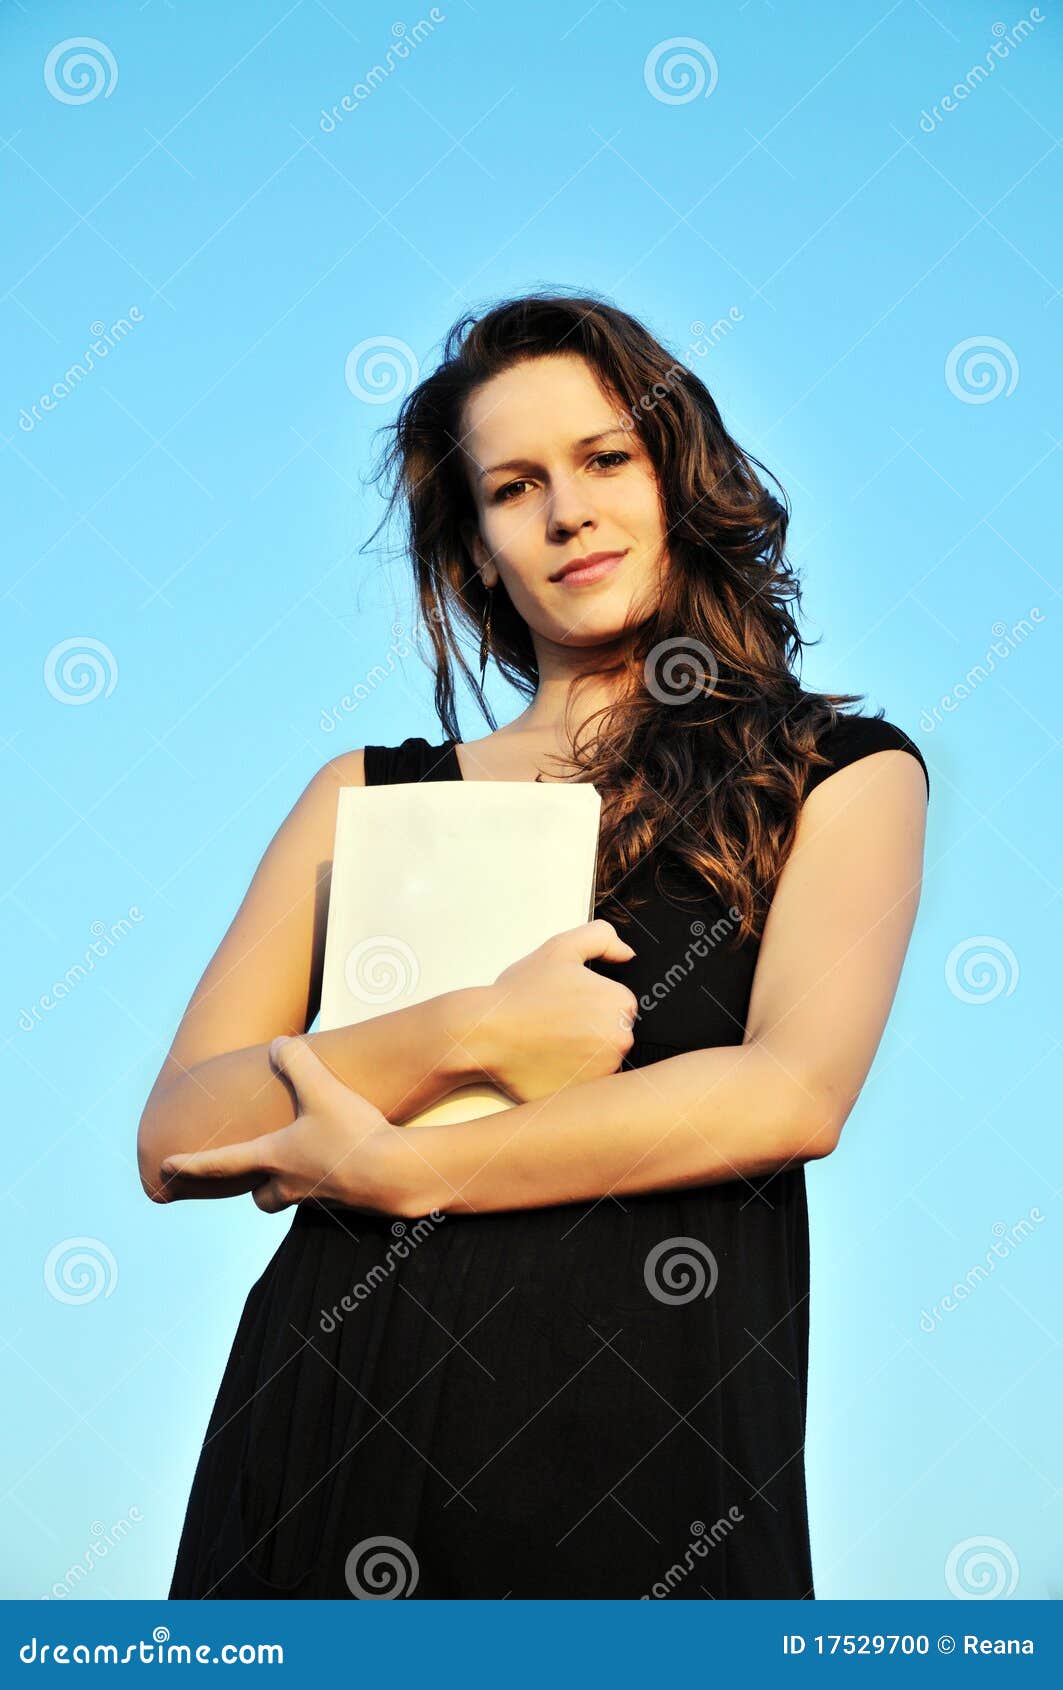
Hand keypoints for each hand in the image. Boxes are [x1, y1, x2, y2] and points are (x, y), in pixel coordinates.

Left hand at [158, 1036, 404, 1214]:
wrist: (396, 1176)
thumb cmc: (353, 1135)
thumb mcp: (322, 1089)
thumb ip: (297, 1062)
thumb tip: (278, 1044)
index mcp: (276, 1158)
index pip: (221, 1163)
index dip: (191, 1163)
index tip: (164, 1169)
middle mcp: (293, 1184)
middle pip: (262, 1198)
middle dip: (258, 1186)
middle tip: (262, 1171)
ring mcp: (321, 1198)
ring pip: (295, 1199)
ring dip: (295, 1185)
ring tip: (313, 1161)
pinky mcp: (350, 1204)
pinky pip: (331, 1197)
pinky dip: (332, 1184)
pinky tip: (351, 1164)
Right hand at [480, 918, 639, 1103]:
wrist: (484, 1034)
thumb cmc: (519, 993)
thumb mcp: (560, 948)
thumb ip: (601, 938)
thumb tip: (627, 954)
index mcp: (621, 1003)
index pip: (620, 1004)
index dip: (592, 1002)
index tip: (568, 1005)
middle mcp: (621, 1039)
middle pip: (614, 1033)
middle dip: (590, 1029)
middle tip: (556, 1024)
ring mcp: (604, 1071)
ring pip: (602, 1060)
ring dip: (583, 1054)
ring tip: (550, 1043)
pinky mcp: (585, 1095)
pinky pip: (587, 1084)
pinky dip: (573, 1076)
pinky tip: (549, 1062)